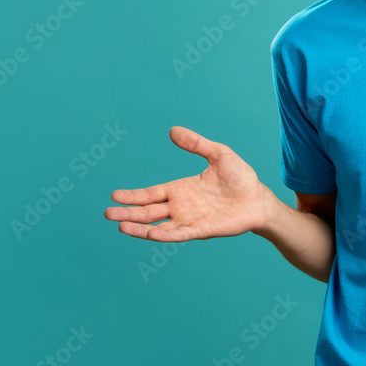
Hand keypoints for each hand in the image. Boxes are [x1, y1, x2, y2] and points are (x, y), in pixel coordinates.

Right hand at [104, 126, 273, 241]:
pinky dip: (165, 235)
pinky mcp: (202, 229)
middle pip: (148, 211)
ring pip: (158, 226)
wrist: (258, 198)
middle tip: (108, 213)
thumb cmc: (240, 177)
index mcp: (181, 189)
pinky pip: (179, 234)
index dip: (133, 195)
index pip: (151, 194)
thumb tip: (173, 130)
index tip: (115, 195)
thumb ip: (196, 144)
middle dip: (128, 213)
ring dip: (139, 228)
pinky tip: (151, 234)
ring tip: (120, 226)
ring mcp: (190, 219)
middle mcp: (181, 206)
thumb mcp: (218, 154)